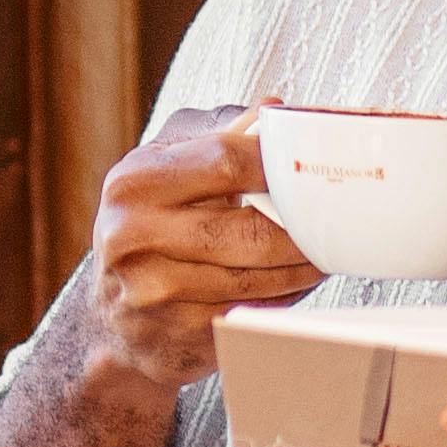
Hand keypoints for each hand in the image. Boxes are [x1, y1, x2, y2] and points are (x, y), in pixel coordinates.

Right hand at [77, 109, 317, 409]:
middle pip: (249, 230)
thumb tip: (275, 111)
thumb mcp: (164, 167)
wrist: (113, 319)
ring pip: (256, 277)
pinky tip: (293, 284)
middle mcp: (133, 236)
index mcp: (134, 182)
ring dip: (301, 268)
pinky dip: (283, 299)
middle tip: (333, 222)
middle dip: (300, 230)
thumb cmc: (149, 226)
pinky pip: (252, 312)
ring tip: (321, 253)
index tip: (311, 166)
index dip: (277, 164)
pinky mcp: (178, 335)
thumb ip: (217, 132)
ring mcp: (153, 292)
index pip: (225, 161)